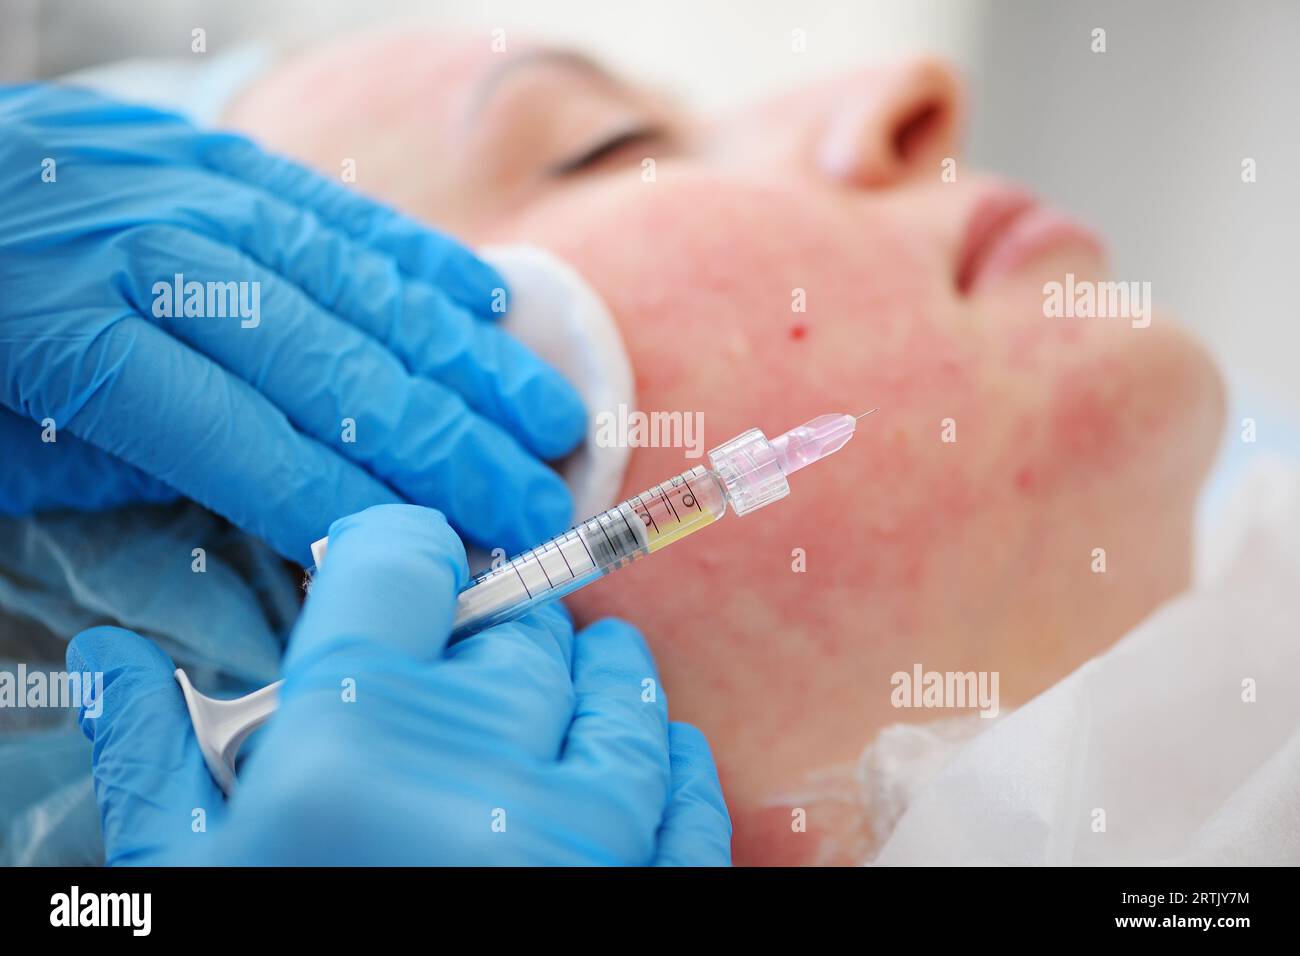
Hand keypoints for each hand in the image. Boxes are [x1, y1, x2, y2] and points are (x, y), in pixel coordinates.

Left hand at [0, 85, 584, 560]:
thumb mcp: (0, 452)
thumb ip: (133, 489)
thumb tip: (281, 539)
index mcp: (86, 343)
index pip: (261, 453)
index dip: (364, 518)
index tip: (447, 567)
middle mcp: (163, 258)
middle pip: (343, 374)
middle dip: (454, 455)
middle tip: (537, 510)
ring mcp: (199, 192)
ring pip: (369, 291)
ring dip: (474, 365)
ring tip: (554, 420)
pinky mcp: (222, 158)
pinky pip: (346, 213)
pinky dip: (425, 261)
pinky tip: (490, 305)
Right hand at [67, 504, 730, 864]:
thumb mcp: (184, 894)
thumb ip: (151, 762)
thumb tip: (113, 654)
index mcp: (346, 746)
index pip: (403, 564)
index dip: (402, 555)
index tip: (403, 571)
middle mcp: (481, 766)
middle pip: (515, 627)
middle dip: (488, 633)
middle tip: (464, 667)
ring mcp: (591, 831)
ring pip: (620, 688)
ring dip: (594, 676)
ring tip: (564, 684)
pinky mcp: (662, 890)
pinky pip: (690, 787)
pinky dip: (670, 761)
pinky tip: (646, 760)